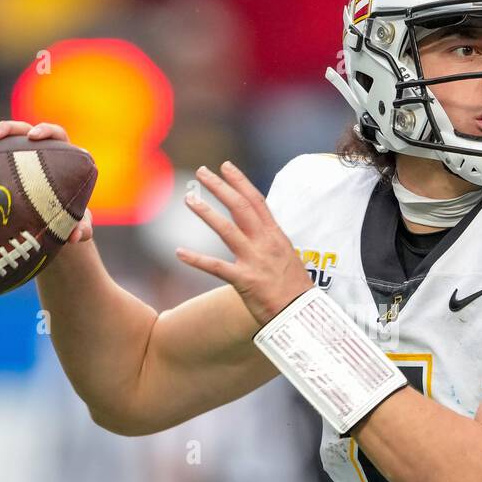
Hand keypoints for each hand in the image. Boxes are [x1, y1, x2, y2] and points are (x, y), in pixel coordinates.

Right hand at [0, 119, 92, 243]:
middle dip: (5, 129)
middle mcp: (38, 150)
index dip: (46, 131)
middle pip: (21, 130)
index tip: (35, 137)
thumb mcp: (74, 223)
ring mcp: (16, 153)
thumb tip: (76, 237)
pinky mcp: (0, 160)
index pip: (56, 134)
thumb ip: (81, 228)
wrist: (48, 220)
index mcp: (61, 157)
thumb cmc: (66, 218)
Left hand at [177, 162, 311, 324]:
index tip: (226, 167)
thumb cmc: (295, 289)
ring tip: (188, 199)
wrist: (302, 314)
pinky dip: (196, 259)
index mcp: (276, 236)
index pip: (256, 201)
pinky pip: (216, 267)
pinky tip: (179, 252)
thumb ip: (272, 242)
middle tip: (202, 172)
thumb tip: (260, 229)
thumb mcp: (287, 257)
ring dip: (206, 212)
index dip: (240, 182)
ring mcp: (255, 261)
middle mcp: (265, 243)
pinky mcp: (244, 281)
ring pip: (227, 230)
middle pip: (240, 207)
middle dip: (220, 187)